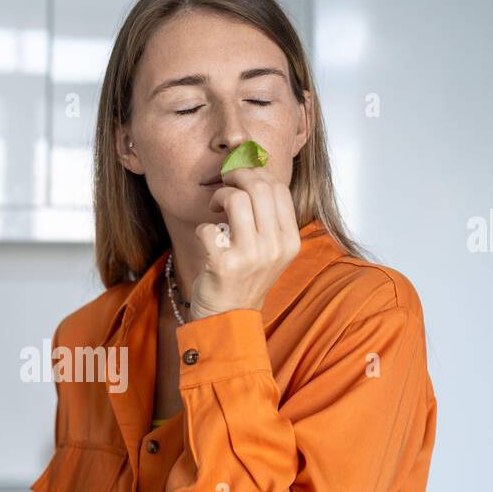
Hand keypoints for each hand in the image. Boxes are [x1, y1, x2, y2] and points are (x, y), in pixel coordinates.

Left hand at [189, 166, 300, 316]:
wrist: (229, 319)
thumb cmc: (245, 278)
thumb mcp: (269, 250)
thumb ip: (267, 217)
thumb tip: (253, 173)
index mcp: (290, 240)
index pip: (279, 188)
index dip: (256, 172)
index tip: (240, 177)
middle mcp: (275, 247)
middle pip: (259, 187)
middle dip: (236, 176)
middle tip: (224, 184)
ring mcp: (251, 256)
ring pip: (236, 199)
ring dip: (218, 196)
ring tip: (214, 208)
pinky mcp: (224, 264)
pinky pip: (208, 227)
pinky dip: (202, 227)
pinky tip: (206, 238)